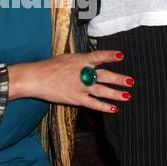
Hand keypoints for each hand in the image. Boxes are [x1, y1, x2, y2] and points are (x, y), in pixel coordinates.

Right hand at [8, 51, 132, 112]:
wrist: (36, 78)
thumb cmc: (49, 67)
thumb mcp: (66, 58)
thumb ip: (81, 60)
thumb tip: (91, 60)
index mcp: (80, 60)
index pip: (98, 56)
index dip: (110, 55)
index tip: (121, 56)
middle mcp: (82, 73)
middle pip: (104, 75)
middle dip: (118, 79)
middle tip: (131, 81)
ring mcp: (80, 86)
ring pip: (102, 91)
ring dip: (115, 93)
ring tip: (127, 96)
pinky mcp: (76, 98)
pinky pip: (93, 103)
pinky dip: (104, 107)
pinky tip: (114, 109)